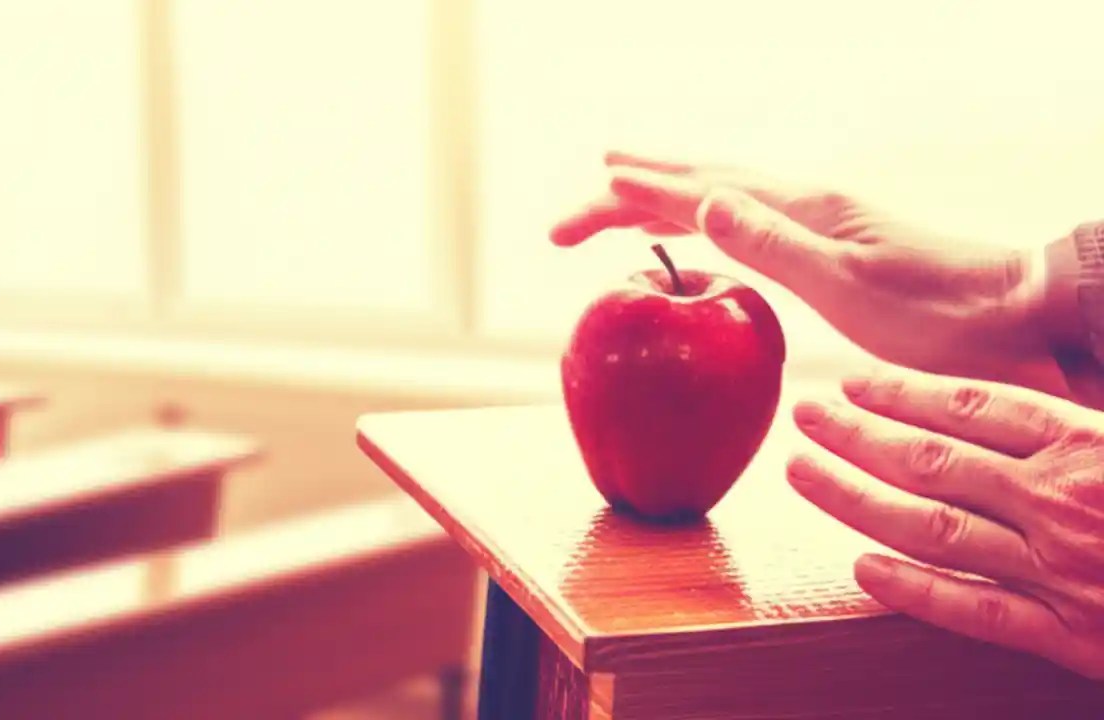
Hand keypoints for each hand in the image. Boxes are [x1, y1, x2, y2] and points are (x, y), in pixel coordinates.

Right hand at [551, 152, 1065, 395]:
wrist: (1014, 317)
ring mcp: (814, 223)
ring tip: (617, 199)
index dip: (629, 199)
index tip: (574, 209)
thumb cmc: (935, 313)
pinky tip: (699, 235)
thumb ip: (772, 242)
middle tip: (567, 221)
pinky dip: (700, 224)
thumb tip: (700, 199)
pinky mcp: (827, 247)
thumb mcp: (847, 282)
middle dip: (626, 197)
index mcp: (797, 208)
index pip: (691, 193)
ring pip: (716, 200)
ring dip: (659, 202)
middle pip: (694, 187)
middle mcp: (800, 204)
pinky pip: (742, 224)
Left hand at [790, 369, 1103, 677]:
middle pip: (933, 461)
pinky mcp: (1071, 636)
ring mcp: (1061, 570)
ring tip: (801, 471)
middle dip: (858, 435)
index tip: (853, 385)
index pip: (972, 408)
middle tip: (806, 416)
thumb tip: (1005, 412)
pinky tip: (861, 569)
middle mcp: (1059, 503)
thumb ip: (1072, 428)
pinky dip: (914, 590)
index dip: (903, 394)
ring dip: (855, 498)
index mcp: (1086, 445)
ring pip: (934, 528)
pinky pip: (976, 610)